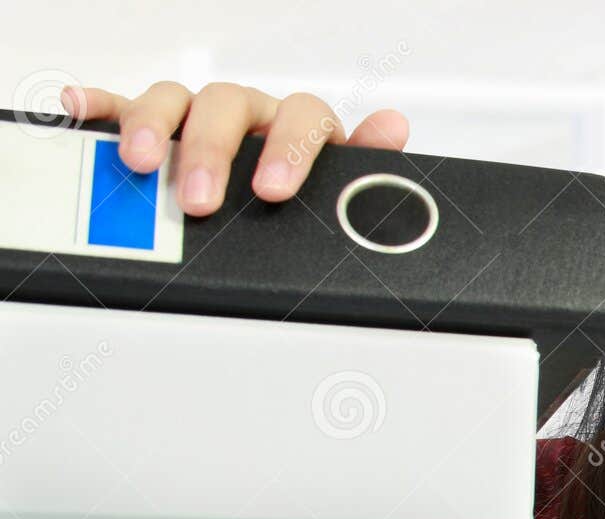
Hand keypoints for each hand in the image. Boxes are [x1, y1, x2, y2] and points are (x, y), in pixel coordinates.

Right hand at [61, 82, 408, 216]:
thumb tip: (393, 126)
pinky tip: (79, 111)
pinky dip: (100, 108)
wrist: (269, 195)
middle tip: (200, 200)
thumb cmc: (300, 191)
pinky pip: (120, 107)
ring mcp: (196, 116)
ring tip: (141, 164)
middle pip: (227, 105)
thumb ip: (362, 164)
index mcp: (295, 125)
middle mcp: (246, 113)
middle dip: (211, 152)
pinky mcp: (149, 126)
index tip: (274, 191)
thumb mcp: (335, 188)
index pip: (299, 117)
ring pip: (174, 100)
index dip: (287, 149)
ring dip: (155, 127)